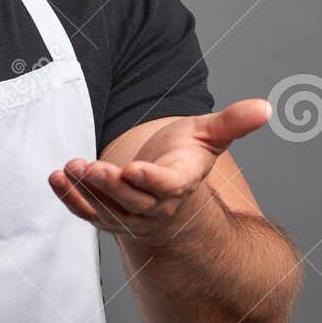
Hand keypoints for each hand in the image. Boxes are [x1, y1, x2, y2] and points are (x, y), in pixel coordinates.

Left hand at [48, 98, 270, 241]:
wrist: (168, 191)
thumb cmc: (186, 158)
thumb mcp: (209, 136)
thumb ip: (233, 123)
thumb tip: (266, 107)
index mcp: (181, 184)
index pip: (167, 187)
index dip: (151, 180)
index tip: (133, 169)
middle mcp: (155, 205)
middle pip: (131, 200)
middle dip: (109, 185)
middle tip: (89, 167)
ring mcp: (129, 215)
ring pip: (106, 208)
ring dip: (85, 190)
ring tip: (68, 169)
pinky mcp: (106, 215)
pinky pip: (86, 211)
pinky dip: (69, 198)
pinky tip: (54, 178)